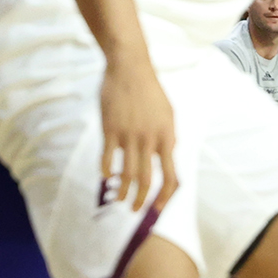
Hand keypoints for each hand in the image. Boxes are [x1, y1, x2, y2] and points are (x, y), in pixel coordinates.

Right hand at [98, 58, 177, 212]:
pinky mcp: (110, 129)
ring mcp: (129, 135)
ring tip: (118, 199)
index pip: (171, 174)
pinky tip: (106, 176)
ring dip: (122, 191)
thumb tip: (171, 153)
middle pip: (148, 179)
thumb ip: (169, 135)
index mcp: (167, 136)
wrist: (130, 67)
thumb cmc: (150, 90)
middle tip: (135, 210)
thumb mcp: (168, 112)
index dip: (165, 195)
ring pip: (127, 173)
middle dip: (142, 199)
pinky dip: (107, 171)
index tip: (158, 207)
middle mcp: (150, 139)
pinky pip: (108, 158)